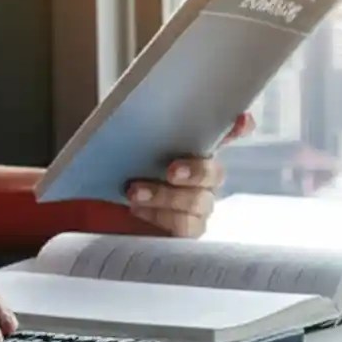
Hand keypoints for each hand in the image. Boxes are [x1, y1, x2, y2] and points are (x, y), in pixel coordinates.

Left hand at [125, 113, 254, 237]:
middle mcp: (202, 178)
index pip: (225, 136)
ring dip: (166, 196)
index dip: (237, 129)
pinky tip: (138, 209)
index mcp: (192, 150)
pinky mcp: (186, 232)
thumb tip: (133, 109)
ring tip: (135, 192)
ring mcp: (198, 207)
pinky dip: (160, 216)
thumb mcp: (124, 149)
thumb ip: (139, 134)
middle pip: (215, 173)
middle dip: (196, 171)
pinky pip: (185, 226)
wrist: (100, 215)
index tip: (241, 121)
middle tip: (171, 171)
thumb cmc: (120, 174)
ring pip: (199, 202)